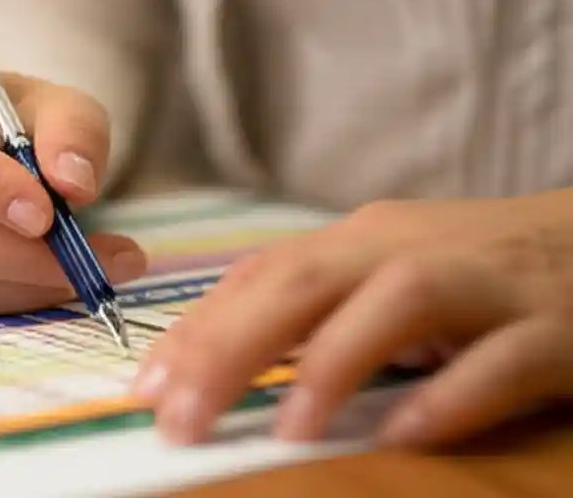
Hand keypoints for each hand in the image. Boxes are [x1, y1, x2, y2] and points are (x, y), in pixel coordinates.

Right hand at [0, 67, 147, 315]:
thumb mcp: (62, 105)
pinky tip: (60, 281)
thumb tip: (76, 184)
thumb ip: (74, 131)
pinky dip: (20, 298)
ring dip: (32, 283)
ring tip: (96, 269)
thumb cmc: (24, 119)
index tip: (45, 215)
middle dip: (27, 254)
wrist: (0, 144)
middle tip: (96, 257)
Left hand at [131, 193, 572, 447]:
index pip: (260, 275)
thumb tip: (217, 369)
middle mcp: (409, 249)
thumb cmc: (481, 270)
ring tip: (285, 428)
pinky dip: (450, 395)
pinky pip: (500, 359)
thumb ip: (318, 313)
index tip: (144, 386)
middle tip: (177, 417)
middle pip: (304, 282)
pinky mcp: (555, 323)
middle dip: (231, 347)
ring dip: (334, 364)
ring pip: (398, 301)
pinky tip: (404, 435)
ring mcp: (485, 280)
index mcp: (360, 241)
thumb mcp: (386, 278)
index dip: (198, 328)